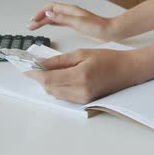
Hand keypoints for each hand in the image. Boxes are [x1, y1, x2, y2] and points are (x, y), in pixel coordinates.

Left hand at [25, 49, 139, 103]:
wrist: (127, 70)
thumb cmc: (108, 59)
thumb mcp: (82, 53)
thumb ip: (59, 60)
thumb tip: (41, 63)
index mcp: (80, 76)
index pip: (49, 78)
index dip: (34, 74)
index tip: (25, 68)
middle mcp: (80, 90)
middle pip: (49, 88)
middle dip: (39, 78)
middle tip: (34, 67)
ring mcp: (82, 98)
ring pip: (55, 94)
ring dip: (47, 83)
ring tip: (45, 71)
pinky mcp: (84, 101)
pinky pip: (64, 96)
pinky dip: (57, 88)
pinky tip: (57, 78)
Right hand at [28, 2, 120, 41]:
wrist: (110, 32)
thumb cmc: (98, 27)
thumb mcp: (78, 23)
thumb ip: (63, 18)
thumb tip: (48, 14)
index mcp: (71, 10)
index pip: (50, 7)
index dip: (40, 13)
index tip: (33, 21)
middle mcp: (71, 13)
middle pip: (50, 12)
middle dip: (39, 18)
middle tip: (30, 26)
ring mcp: (73, 18)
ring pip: (54, 17)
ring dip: (44, 20)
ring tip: (35, 26)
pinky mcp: (76, 24)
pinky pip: (60, 21)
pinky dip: (52, 23)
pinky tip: (49, 25)